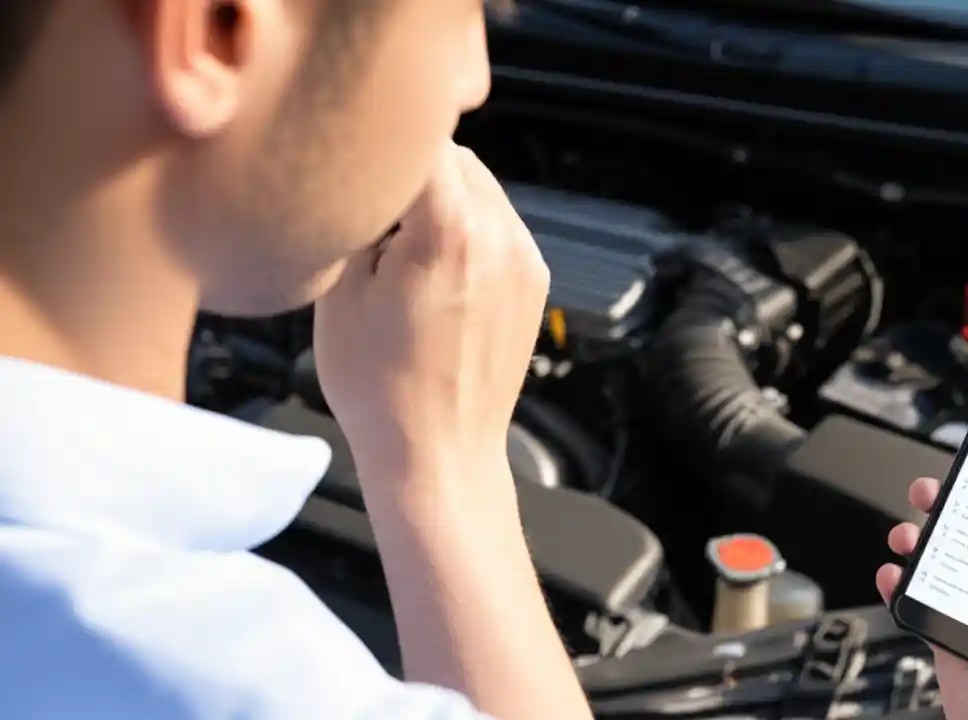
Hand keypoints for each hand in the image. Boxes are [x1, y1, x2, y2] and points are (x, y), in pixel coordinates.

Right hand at [313, 142, 548, 483]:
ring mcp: (526, 259)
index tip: (357, 154)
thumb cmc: (380, 388)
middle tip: (371, 203)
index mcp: (448, 230)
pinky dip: (467, 227)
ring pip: (481, 189)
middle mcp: (500, 235)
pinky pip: (499, 225)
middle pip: (456, 158)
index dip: (383, 141)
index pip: (421, 140)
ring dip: (442, 197)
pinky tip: (433, 269)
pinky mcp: (535, 281)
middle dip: (413, 168)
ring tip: (400, 242)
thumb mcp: (340, 290)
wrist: (439, 454)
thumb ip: (356, 216)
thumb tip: (363, 176)